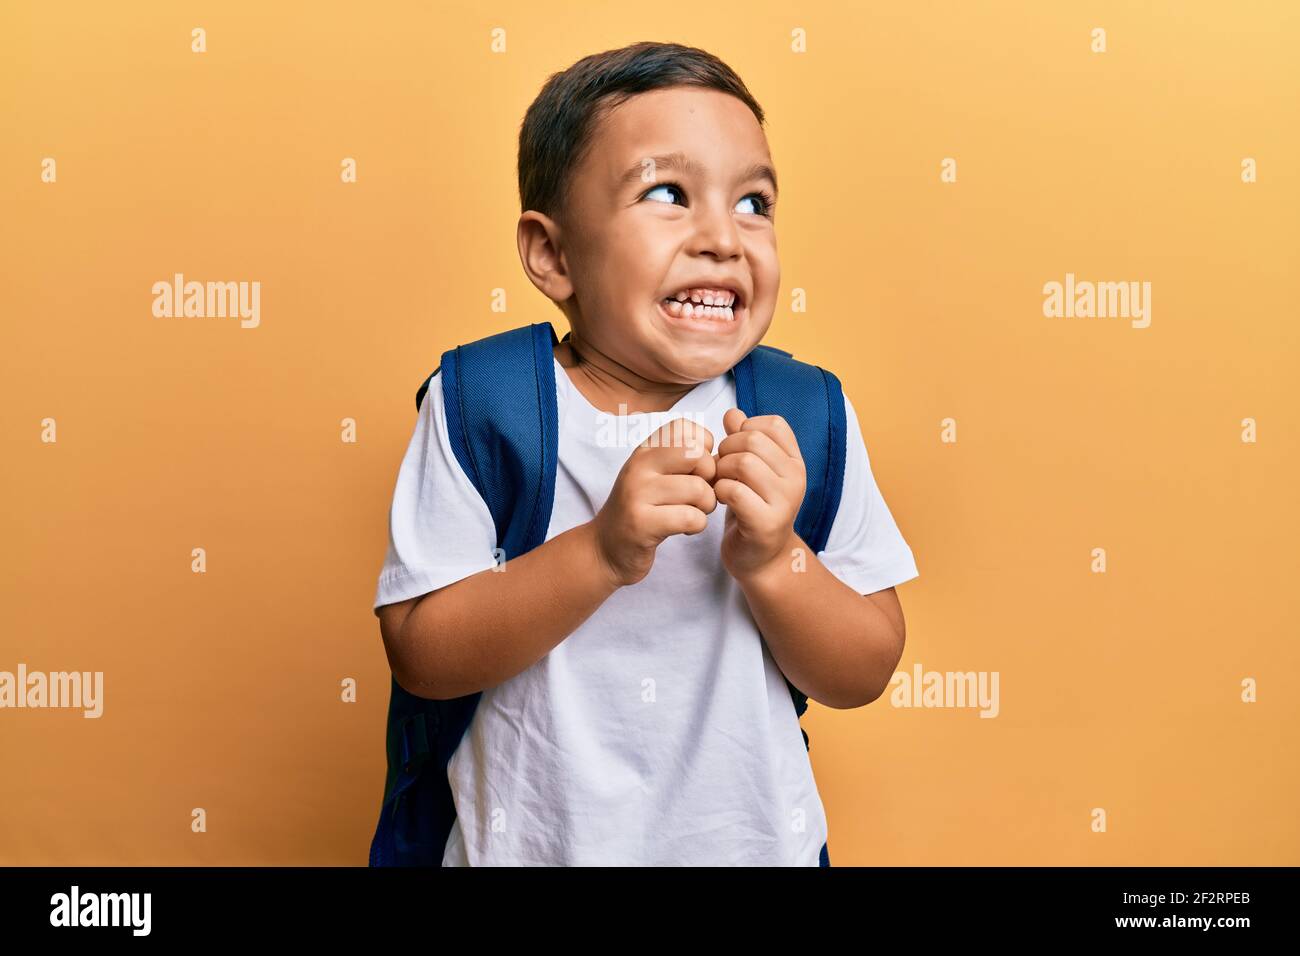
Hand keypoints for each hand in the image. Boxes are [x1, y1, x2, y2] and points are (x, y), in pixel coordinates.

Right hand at [590, 416, 717, 587]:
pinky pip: (690, 517)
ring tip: (693, 513)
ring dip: (706, 507)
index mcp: (645, 450)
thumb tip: (724, 455)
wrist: (606, 548)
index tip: (695, 470)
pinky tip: (685, 529)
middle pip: (696, 454)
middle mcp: (638, 466)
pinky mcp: (640, 523)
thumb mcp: (657, 475)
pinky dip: (697, 526)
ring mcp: (636, 494)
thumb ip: (684, 458)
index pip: (686, 427)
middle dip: (710, 477)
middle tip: (701, 494)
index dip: (703, 448)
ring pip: (698, 489)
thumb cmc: (643, 509)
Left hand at [712, 409, 805, 581]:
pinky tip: (720, 500)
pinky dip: (718, 491)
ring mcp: (785, 501)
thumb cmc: (752, 508)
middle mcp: (797, 478)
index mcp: (795, 461)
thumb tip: (732, 413)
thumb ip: (742, 440)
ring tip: (719, 483)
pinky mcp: (766, 523)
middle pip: (752, 440)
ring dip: (720, 471)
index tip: (735, 450)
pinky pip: (734, 491)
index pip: (772, 424)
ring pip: (742, 462)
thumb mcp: (751, 471)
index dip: (744, 429)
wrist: (760, 559)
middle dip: (726, 450)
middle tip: (720, 469)